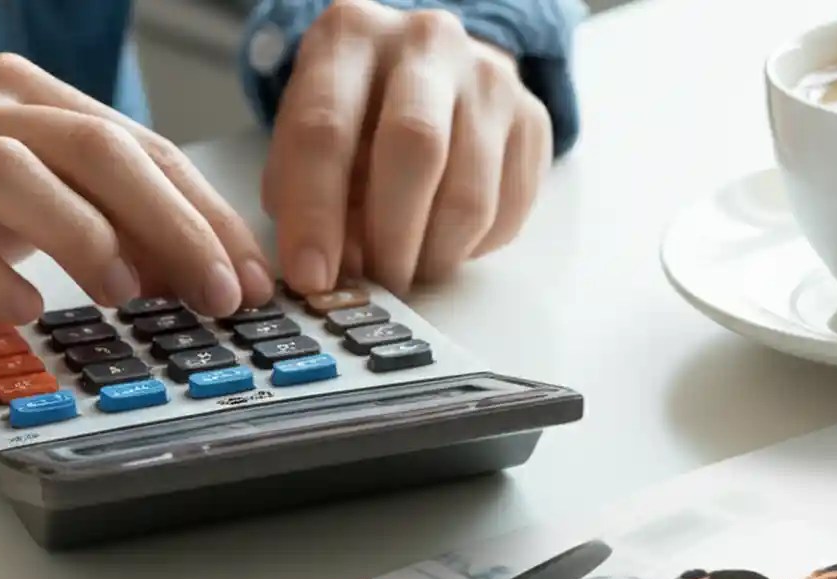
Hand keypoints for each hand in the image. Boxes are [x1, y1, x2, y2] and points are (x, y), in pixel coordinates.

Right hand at [0, 54, 274, 322]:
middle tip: (218, 294)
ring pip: (13, 168)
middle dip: (174, 225)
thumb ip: (121, 226)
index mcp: (34, 100)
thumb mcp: (46, 201)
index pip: (146, 149)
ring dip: (85, 234)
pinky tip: (24, 306)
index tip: (253, 280)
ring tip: (127, 293)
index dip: (210, 217)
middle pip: (97, 149)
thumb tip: (210, 276)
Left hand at [265, 0, 552, 295]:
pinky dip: (473, 248)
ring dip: (435, 254)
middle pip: (416, 148)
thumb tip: (327, 272)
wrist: (430, 72)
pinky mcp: (532, 118)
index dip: (315, 214)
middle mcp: (426, 42)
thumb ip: (303, 197)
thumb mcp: (306, 139)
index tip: (313, 276)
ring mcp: (489, 78)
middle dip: (392, 237)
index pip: (325, 129)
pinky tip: (445, 240)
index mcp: (351, 36)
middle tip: (378, 283)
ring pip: (471, 194)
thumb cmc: (356, 115)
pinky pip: (509, 210)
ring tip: (410, 269)